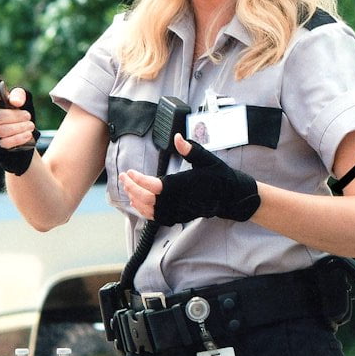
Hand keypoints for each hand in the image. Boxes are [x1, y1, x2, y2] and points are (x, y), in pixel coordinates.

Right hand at [0, 87, 37, 174]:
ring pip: (0, 132)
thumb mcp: (18, 102)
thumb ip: (18, 94)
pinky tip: (27, 134)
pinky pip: (4, 144)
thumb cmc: (16, 117)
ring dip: (19, 127)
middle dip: (15, 117)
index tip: (16, 105)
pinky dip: (19, 138)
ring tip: (30, 125)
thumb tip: (16, 101)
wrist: (21, 138)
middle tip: (27, 116)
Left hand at [121, 135, 260, 224]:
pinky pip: (156, 218)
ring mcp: (178, 211)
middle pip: (147, 199)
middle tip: (124, 177)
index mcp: (183, 185)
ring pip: (149, 210)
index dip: (139, 179)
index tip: (130, 171)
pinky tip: (138, 202)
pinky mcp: (179, 217)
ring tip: (128, 187)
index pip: (154, 185)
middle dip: (132, 188)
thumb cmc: (219, 176)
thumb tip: (177, 137)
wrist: (231, 197)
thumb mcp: (207, 159)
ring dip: (135, 199)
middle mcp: (179, 200)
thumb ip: (190, 149)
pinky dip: (144, 211)